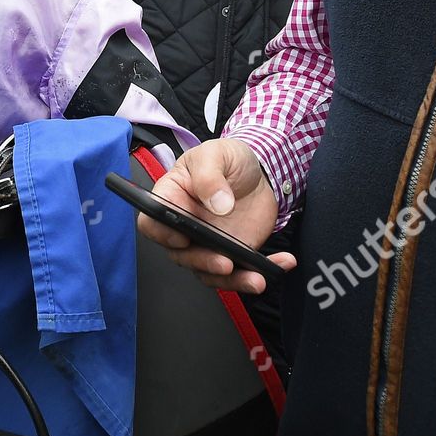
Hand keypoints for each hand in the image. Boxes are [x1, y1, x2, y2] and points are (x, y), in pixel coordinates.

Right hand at [141, 138, 294, 293]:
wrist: (257, 171)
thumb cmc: (227, 159)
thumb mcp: (216, 154)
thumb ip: (210, 175)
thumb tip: (218, 204)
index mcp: (171, 200)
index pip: (152, 223)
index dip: (162, 234)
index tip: (183, 237)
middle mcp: (185, 228)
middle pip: (182, 255)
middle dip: (204, 262)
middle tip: (225, 262)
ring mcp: (208, 245)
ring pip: (210, 273)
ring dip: (233, 280)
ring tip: (257, 279)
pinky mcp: (233, 254)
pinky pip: (242, 272)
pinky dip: (261, 273)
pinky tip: (282, 263)